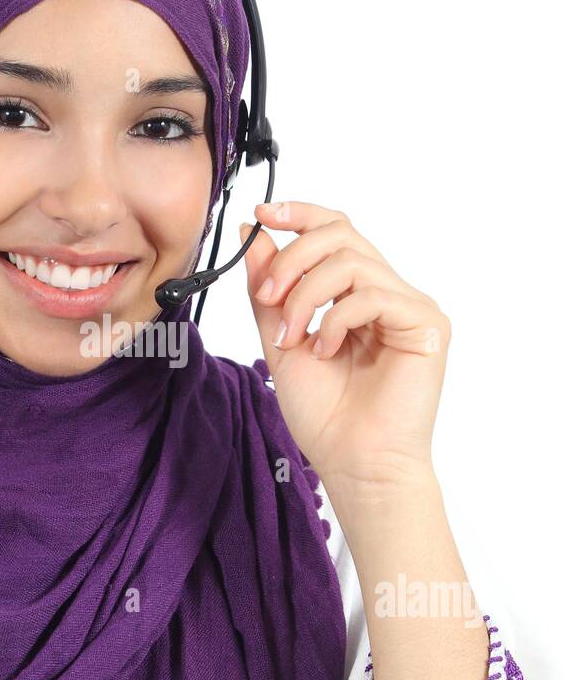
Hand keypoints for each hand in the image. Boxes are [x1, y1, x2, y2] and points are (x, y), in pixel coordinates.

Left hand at [239, 201, 450, 492]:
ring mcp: (410, 307)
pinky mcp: (427, 324)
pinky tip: (327, 351)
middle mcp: (387, 293)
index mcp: (357, 294)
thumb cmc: (326, 415)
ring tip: (291, 338)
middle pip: (340, 234)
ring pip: (351, 261)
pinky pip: (373, 294)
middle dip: (292, 259)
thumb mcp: (281, 340)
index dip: (299, 215)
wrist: (354, 465)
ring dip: (306, 296)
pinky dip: (335, 319)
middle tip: (267, 297)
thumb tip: (252, 237)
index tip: (259, 216)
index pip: (335, 230)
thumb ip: (270, 290)